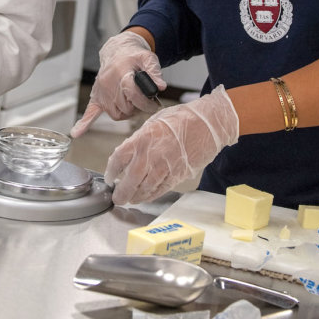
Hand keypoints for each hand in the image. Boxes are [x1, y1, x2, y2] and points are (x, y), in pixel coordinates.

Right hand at [71, 31, 165, 136]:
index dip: (146, 102)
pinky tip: (77, 132)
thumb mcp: (148, 58)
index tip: (155, 105)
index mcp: (120, 72)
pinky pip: (90, 112)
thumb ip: (155, 71)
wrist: (118, 52)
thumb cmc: (134, 56)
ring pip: (116, 114)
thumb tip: (160, 87)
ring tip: (134, 103)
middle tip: (147, 102)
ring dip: (127, 112)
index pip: (133, 94)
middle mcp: (108, 83)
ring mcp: (101, 92)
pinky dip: (84, 123)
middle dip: (139, 107)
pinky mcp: (97, 97)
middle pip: (125, 107)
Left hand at [104, 85, 238, 205]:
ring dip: (135, 196)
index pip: (119, 159)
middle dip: (121, 192)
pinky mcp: (178, 176)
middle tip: (117, 197)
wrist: (208, 124)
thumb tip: (130, 154)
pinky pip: (160, 190)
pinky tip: (146, 197)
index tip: (110, 177)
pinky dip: (151, 195)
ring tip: (130, 198)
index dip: (111, 171)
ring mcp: (165, 167)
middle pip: (130, 180)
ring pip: (145, 189)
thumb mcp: (154, 122)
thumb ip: (140, 139)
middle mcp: (152, 155)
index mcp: (143, 138)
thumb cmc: (183, 119)